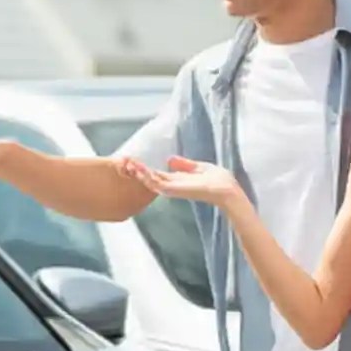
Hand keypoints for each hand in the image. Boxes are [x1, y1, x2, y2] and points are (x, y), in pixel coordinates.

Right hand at [122, 156, 240, 206]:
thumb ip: (185, 165)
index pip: (157, 174)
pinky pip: (156, 183)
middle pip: (150, 178)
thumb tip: (169, 159)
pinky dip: (146, 176)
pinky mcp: (174, 190)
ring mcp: (173, 189)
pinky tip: (139, 168)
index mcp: (179, 181)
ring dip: (139, 172)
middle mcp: (173, 186)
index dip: (145, 168)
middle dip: (137, 170)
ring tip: (128, 163)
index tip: (133, 160)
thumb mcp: (200, 167)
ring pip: (150, 181)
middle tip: (124, 161)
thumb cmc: (219, 181)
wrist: (226, 191)